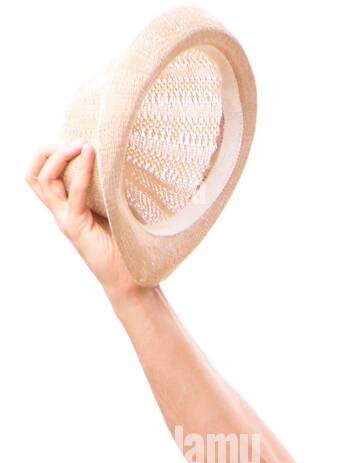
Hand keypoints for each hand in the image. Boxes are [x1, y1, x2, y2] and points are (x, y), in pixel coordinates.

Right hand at [26, 140, 143, 304]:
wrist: (133, 281)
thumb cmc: (130, 246)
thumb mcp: (119, 211)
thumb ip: (113, 191)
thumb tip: (129, 162)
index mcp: (69, 206)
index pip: (43, 174)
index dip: (51, 153)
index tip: (75, 140)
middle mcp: (62, 211)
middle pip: (35, 173)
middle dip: (49, 151)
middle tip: (76, 139)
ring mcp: (66, 220)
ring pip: (43, 181)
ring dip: (59, 157)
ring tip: (81, 144)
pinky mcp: (77, 229)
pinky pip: (74, 196)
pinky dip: (81, 173)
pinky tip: (91, 156)